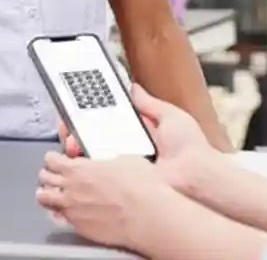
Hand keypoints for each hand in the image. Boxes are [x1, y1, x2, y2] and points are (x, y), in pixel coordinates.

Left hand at [36, 152, 176, 251]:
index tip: (56, 159)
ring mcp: (71, 209)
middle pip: (44, 178)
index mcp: (80, 168)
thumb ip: (108, 161)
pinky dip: (59, 213)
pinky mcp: (78, 227)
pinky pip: (59, 218)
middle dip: (48, 175)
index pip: (52, 160)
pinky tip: (66, 212)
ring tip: (52, 193)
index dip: (53, 159)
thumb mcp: (126, 159)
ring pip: (44, 198)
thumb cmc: (141, 186)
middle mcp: (70, 188)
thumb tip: (109, 162)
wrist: (146, 216)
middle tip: (53, 175)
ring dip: (47, 194)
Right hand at [58, 83, 217, 190]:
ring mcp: (122, 166)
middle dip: (76, 127)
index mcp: (138, 133)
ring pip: (88, 154)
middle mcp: (127, 149)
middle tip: (69, 123)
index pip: (107, 120)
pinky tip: (77, 153)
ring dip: (74, 144)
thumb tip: (133, 87)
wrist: (196, 176)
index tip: (76, 104)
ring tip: (71, 139)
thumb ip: (148, 103)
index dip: (90, 112)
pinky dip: (82, 163)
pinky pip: (95, 171)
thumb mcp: (170, 115)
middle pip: (92, 136)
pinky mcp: (119, 180)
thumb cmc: (190, 148)